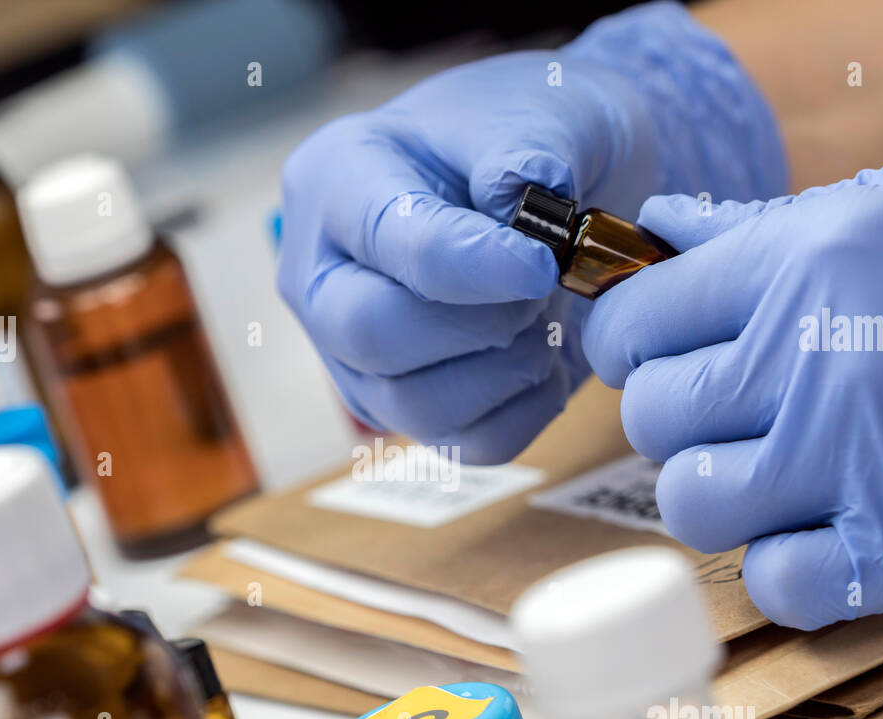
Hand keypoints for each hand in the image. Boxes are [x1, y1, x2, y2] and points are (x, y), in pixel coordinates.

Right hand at [277, 1, 784, 463]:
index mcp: (336, 181)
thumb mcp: (537, 110)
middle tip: (542, 288)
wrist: (559, 185)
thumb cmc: (530, 138)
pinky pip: (460, 444)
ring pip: (412, 405)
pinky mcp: (402, 408)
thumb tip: (516, 200)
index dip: (471, 264)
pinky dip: (522, 414)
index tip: (543, 264)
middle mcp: (323, 277)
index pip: (386, 242)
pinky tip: (548, 362)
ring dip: (505, 374)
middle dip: (478, 324)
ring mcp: (354, 355)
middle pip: (370, 334)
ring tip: (548, 320)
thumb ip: (525, 150)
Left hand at [583, 144, 882, 628]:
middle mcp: (812, 362)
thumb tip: (658, 228)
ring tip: (777, 470)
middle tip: (733, 408)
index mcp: (799, 266)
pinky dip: (789, 570)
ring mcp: (856, 460)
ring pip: (694, 505)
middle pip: (653, 419)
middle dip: (680, 416)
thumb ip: (761, 230)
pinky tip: (825, 534)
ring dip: (722, 493)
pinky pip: (779, 585)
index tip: (657, 349)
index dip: (632, 340)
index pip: (633, 322)